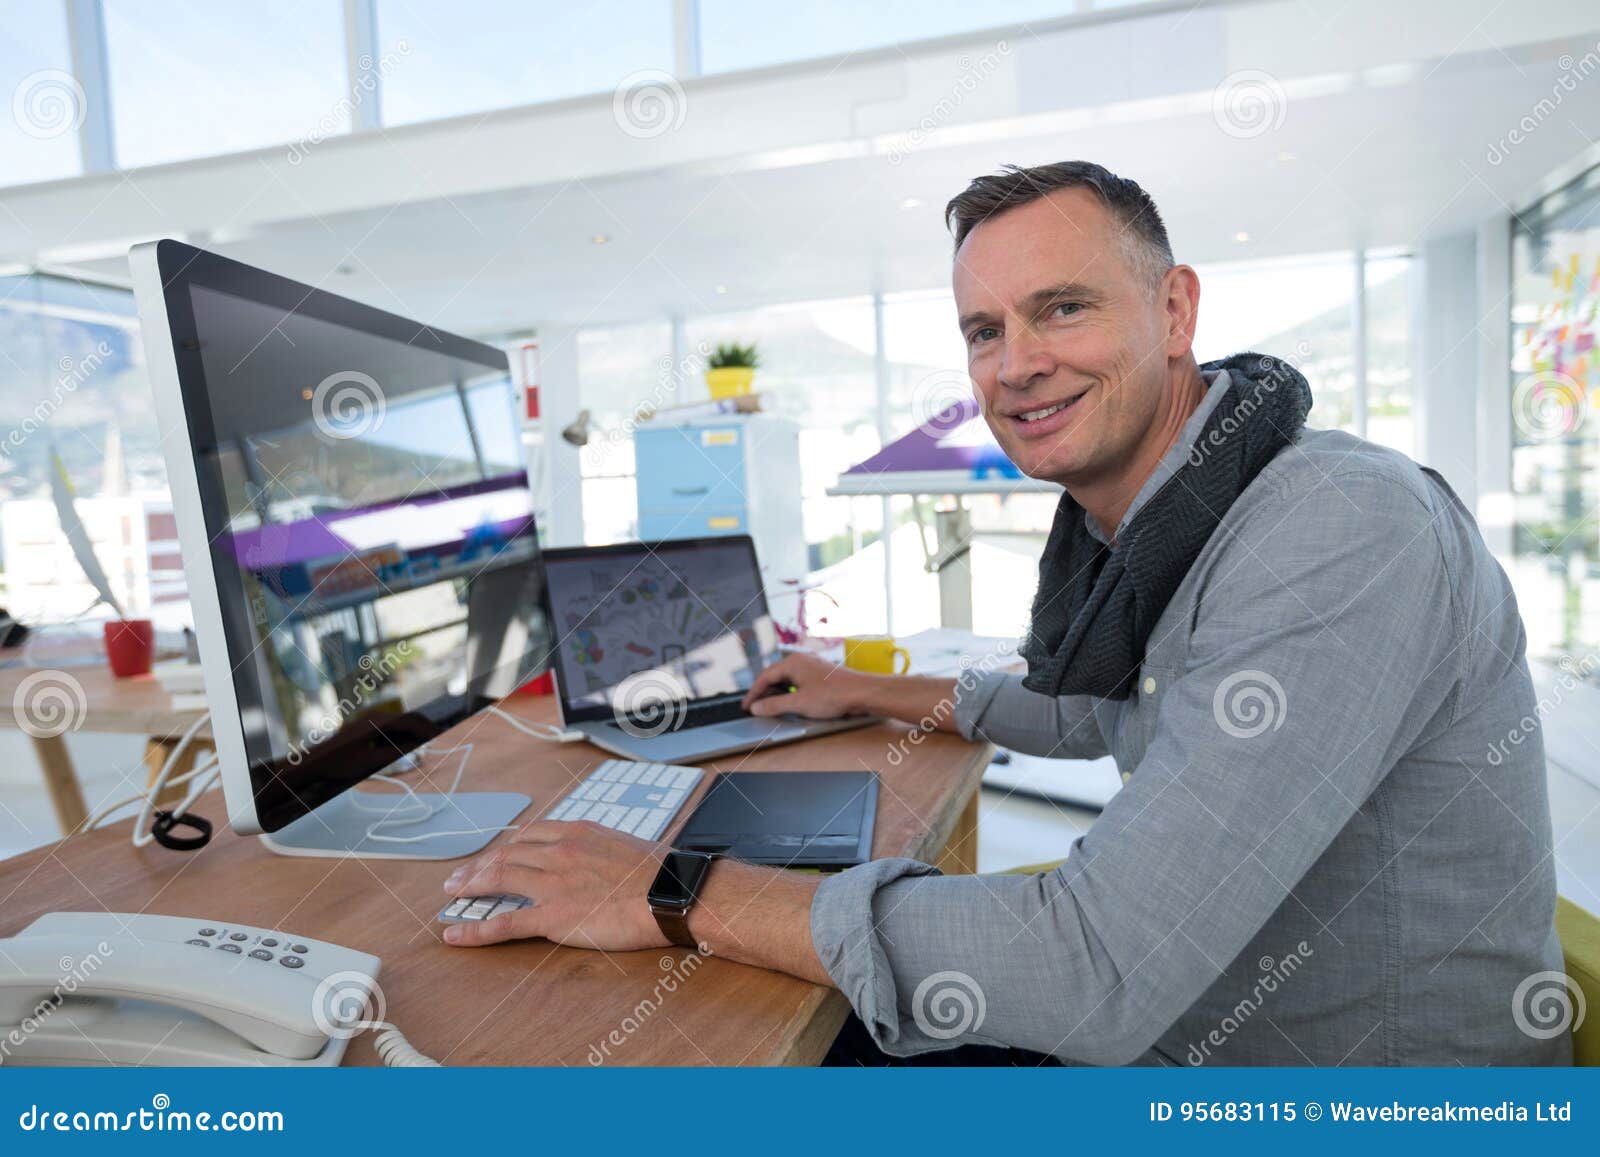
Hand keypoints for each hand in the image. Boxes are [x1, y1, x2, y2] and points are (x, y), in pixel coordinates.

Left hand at [440, 820, 669, 949]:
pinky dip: (475, 929)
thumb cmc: (659, 874)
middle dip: (478, 865)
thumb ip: (599, 848)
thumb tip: (596, 857)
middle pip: (507, 854)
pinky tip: (456, 935)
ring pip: (498, 878)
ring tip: (452, 894)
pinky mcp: (553, 915)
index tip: (495, 854)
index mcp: (578, 832)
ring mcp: (554, 883)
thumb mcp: (624, 845)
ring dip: (469, 886)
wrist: (671, 893)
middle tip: (459, 876)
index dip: (506, 846)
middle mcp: (560, 851)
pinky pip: (504, 921)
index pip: (529, 834)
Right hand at [740, 652, 867, 719]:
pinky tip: (792, 702)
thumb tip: (756, 707)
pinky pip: (799, 681)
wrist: (862, 693)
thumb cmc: (834, 695)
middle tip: (756, 707)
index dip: (753, 693)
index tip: (746, 706)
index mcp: (792, 663)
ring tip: (771, 706)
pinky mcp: (821, 674)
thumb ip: (774, 705)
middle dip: (764, 692)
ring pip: (787, 679)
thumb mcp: (799, 703)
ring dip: (777, 692)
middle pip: (775, 676)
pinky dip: (790, 691)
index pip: (765, 676)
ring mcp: (812, 666)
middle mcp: (801, 660)